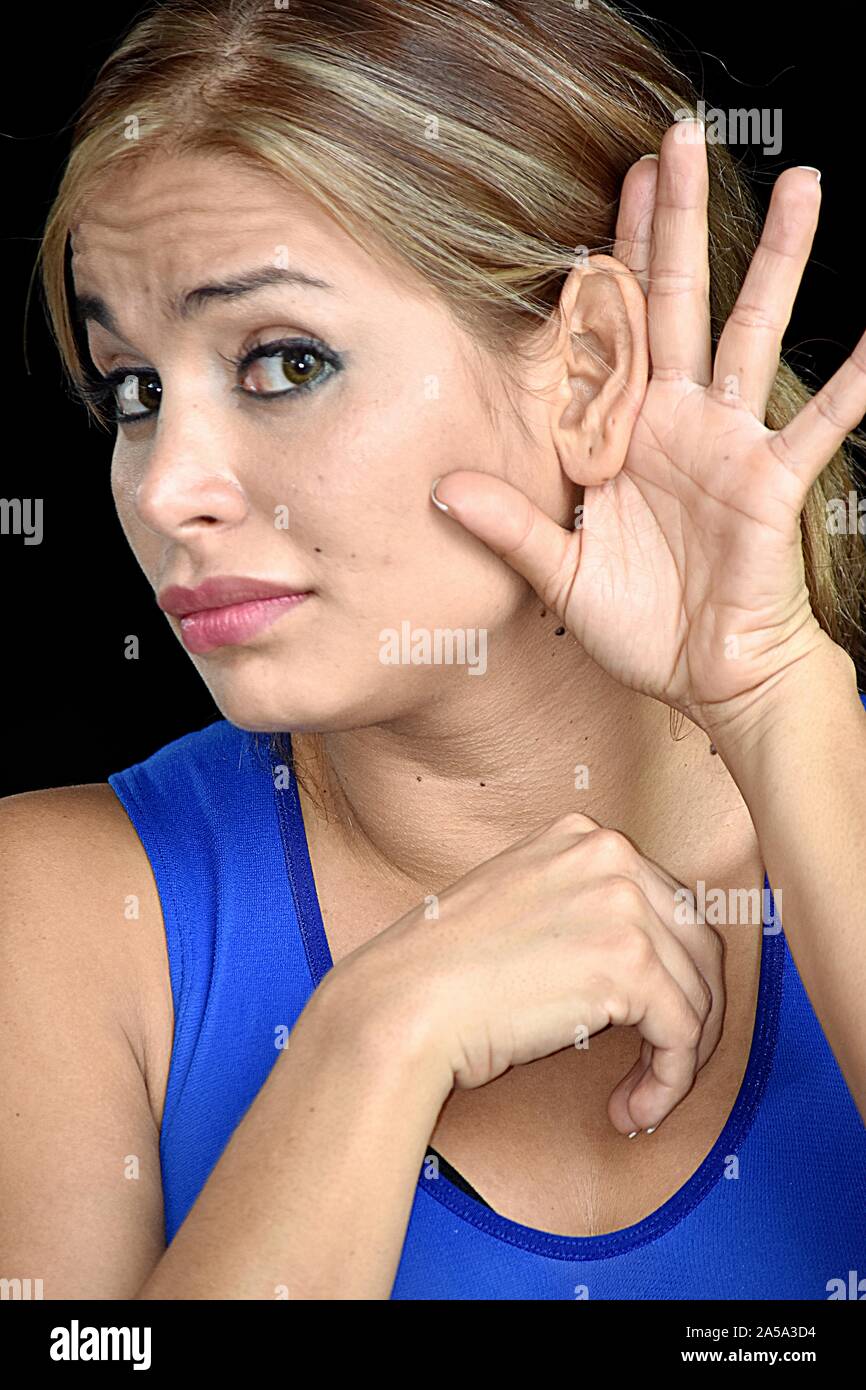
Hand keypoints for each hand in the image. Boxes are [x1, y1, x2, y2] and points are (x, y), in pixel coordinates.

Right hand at [327, 812, 724, 1135]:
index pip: (664, 902)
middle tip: (660, 1063)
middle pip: (695, 942)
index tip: (647, 1020)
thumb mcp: (521, 906)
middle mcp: (611, 855)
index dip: (667, 970)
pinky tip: (632, 1111)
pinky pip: (683, 1034)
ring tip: (638, 1097)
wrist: (402, 1005)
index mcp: (581, 835)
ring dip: (676, 1058)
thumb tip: (642, 962)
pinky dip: (669, 1083)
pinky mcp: (632, 964)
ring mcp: (625, 904)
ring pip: (697, 992)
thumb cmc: (442, 973)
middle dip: (688, 1011)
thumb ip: (579, 909)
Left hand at [430, 119, 864, 736]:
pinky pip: (821, 424)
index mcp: (622, 436)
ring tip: (804, 183)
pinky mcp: (773, 481)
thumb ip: (509, 525)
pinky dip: (852, 383)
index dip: (612, 261)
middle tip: (677, 141)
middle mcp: (678, 423)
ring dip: (776, 261)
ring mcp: (730, 444)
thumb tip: (442, 488)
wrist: (706, 676)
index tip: (608, 192)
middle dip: (676, 224)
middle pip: (677, 303)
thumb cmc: (641, 624)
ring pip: (750, 333)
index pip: (615, 330)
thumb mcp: (562, 571)